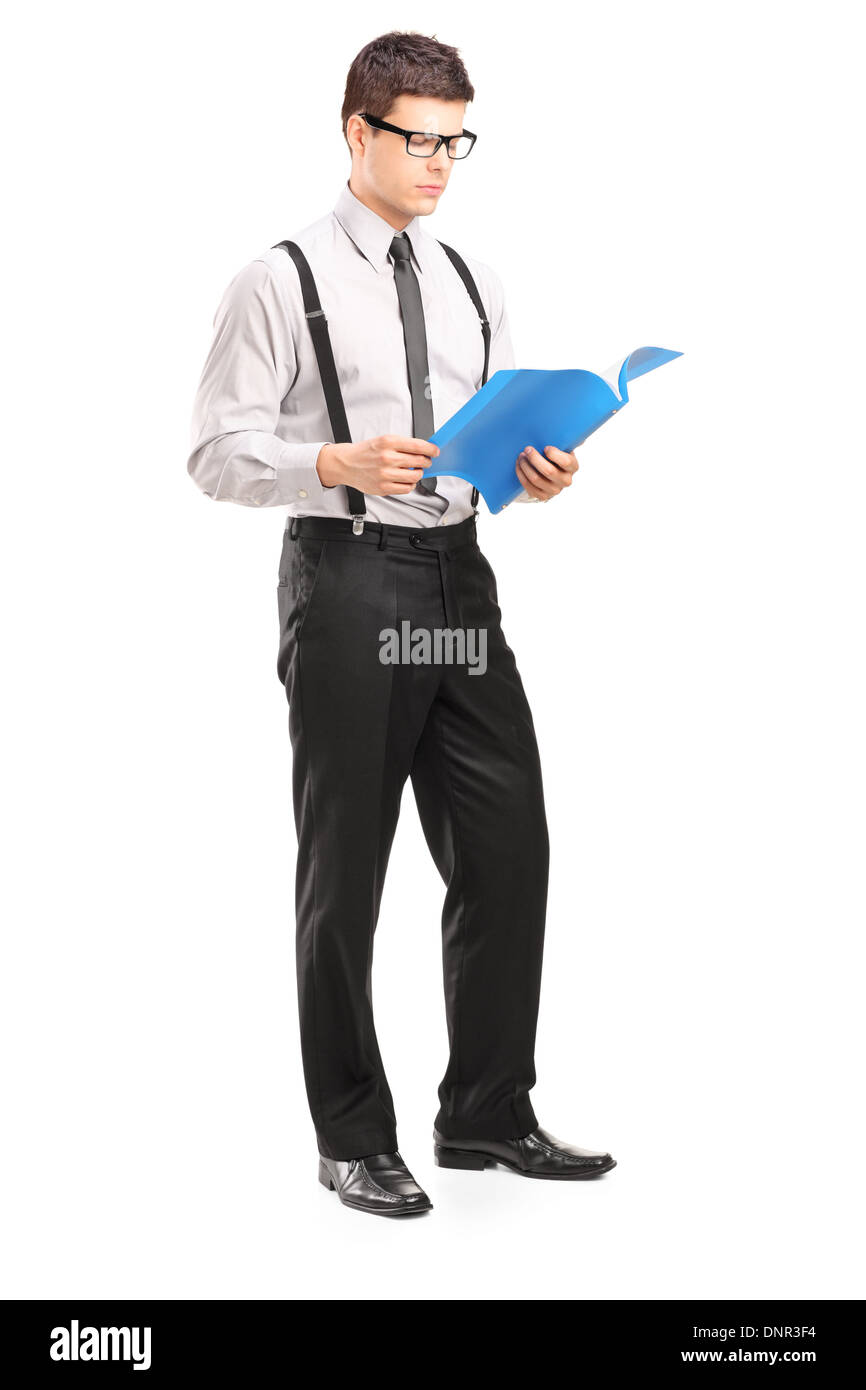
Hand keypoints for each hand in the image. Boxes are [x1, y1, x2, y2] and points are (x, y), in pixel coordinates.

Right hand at [316, 435, 438, 494]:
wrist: (347, 464)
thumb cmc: (365, 452)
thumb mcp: (384, 440)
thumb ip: (403, 445)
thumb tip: (424, 450)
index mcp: (388, 442)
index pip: (418, 446)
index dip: (431, 449)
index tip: (435, 451)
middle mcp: (387, 458)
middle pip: (419, 461)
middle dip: (426, 462)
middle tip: (425, 462)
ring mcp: (385, 474)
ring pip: (415, 476)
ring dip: (418, 474)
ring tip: (413, 471)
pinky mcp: (383, 488)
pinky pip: (406, 489)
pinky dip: (410, 485)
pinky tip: (405, 480)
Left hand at [515, 444, 578, 499]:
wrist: (550, 472)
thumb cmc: (556, 455)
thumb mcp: (563, 447)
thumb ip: (568, 439)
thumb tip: (576, 431)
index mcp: (573, 466)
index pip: (566, 462)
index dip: (554, 455)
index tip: (545, 447)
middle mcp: (566, 480)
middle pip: (548, 471)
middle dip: (535, 458)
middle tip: (527, 449)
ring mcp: (554, 490)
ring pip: (536, 479)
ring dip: (525, 466)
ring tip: (521, 456)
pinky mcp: (543, 496)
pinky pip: (529, 487)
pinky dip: (522, 475)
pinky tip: (519, 466)